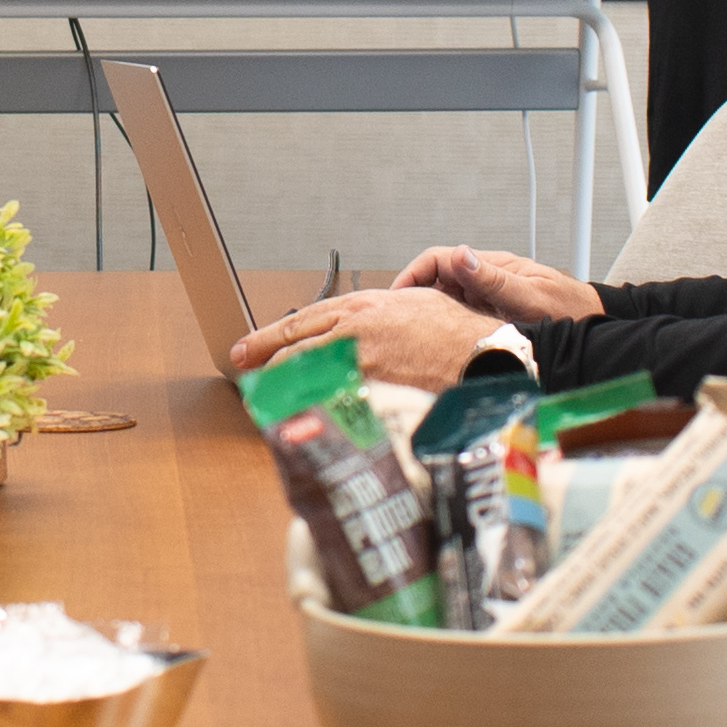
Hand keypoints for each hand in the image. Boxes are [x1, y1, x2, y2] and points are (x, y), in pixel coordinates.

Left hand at [225, 287, 501, 390]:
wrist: (482, 352)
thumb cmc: (454, 329)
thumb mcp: (411, 304)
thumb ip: (378, 313)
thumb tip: (362, 326)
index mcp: (360, 306)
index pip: (299, 322)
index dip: (266, 339)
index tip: (244, 350)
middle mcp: (352, 330)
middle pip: (292, 349)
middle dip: (262, 365)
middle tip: (245, 380)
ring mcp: (359, 361)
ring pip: (304, 376)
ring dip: (280, 391)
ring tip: (264, 406)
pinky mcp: (372, 388)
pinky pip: (329, 402)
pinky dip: (310, 411)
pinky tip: (298, 422)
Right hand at [392, 244, 602, 321]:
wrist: (596, 328)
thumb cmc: (571, 312)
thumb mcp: (531, 297)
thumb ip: (495, 280)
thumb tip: (459, 256)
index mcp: (492, 268)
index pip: (438, 260)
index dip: (412, 275)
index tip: (395, 298)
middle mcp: (486, 280)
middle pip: (435, 281)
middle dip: (411, 297)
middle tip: (394, 324)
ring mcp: (487, 299)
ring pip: (443, 302)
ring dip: (425, 315)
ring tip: (410, 339)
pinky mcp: (489, 318)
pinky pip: (457, 319)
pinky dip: (442, 329)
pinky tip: (436, 348)